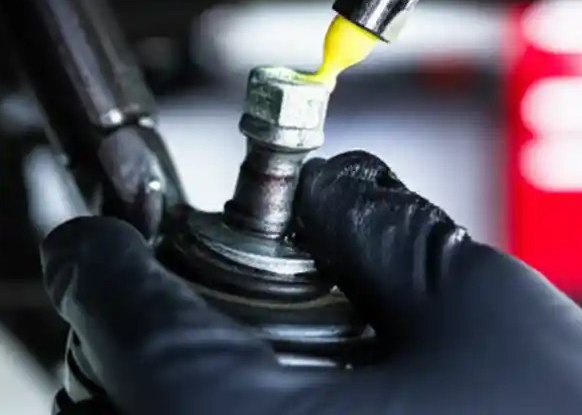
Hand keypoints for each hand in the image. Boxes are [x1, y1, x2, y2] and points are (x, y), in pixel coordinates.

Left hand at [41, 151, 581, 414]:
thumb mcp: (482, 310)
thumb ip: (379, 227)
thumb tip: (331, 189)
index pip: (111, 312)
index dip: (100, 248)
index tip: (98, 230)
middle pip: (100, 396)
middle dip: (131, 328)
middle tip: (192, 284)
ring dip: (167, 392)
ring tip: (254, 354)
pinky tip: (292, 410)